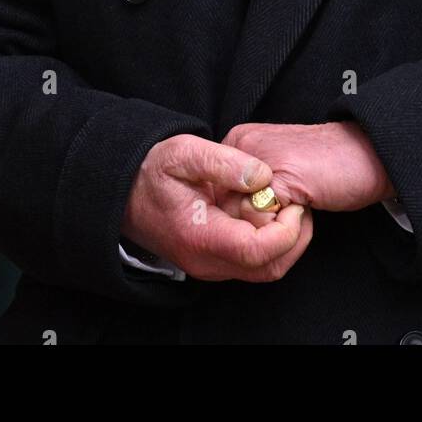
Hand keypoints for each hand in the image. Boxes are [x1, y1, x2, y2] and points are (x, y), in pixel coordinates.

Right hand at [121, 133, 313, 281]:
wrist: (123, 191)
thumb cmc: (152, 170)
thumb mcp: (184, 152)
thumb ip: (225, 162)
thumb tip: (263, 177)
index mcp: (200, 237)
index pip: (258, 251)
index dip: (286, 230)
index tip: (293, 201)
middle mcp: (207, 262)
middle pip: (269, 268)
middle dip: (294, 238)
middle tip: (297, 202)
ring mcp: (210, 266)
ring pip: (265, 270)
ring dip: (286, 241)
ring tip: (286, 204)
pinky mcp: (214, 261)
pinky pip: (253, 263)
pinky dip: (272, 242)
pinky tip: (269, 212)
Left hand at [215, 121, 394, 225]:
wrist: (369, 153)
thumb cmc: (328, 166)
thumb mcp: (278, 171)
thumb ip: (251, 187)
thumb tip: (229, 220)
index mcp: (240, 141)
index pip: (217, 194)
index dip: (242, 213)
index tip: (272, 206)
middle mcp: (242, 144)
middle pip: (224, 207)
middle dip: (252, 222)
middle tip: (288, 208)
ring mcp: (258, 159)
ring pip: (240, 217)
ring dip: (269, 226)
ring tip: (297, 206)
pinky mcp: (278, 178)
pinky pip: (261, 221)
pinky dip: (284, 227)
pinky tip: (305, 209)